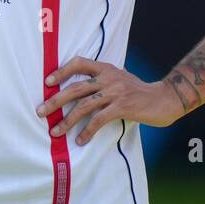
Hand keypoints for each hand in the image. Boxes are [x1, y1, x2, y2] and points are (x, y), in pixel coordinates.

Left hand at [37, 56, 181, 145]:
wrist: (164, 99)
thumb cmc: (139, 92)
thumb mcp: (120, 79)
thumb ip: (102, 81)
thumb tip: (79, 91)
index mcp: (106, 68)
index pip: (79, 63)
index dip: (61, 71)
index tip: (47, 82)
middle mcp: (109, 77)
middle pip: (76, 88)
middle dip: (55, 101)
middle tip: (40, 111)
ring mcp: (115, 92)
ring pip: (84, 105)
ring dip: (67, 120)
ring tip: (55, 131)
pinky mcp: (122, 107)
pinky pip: (99, 120)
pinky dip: (87, 131)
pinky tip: (80, 140)